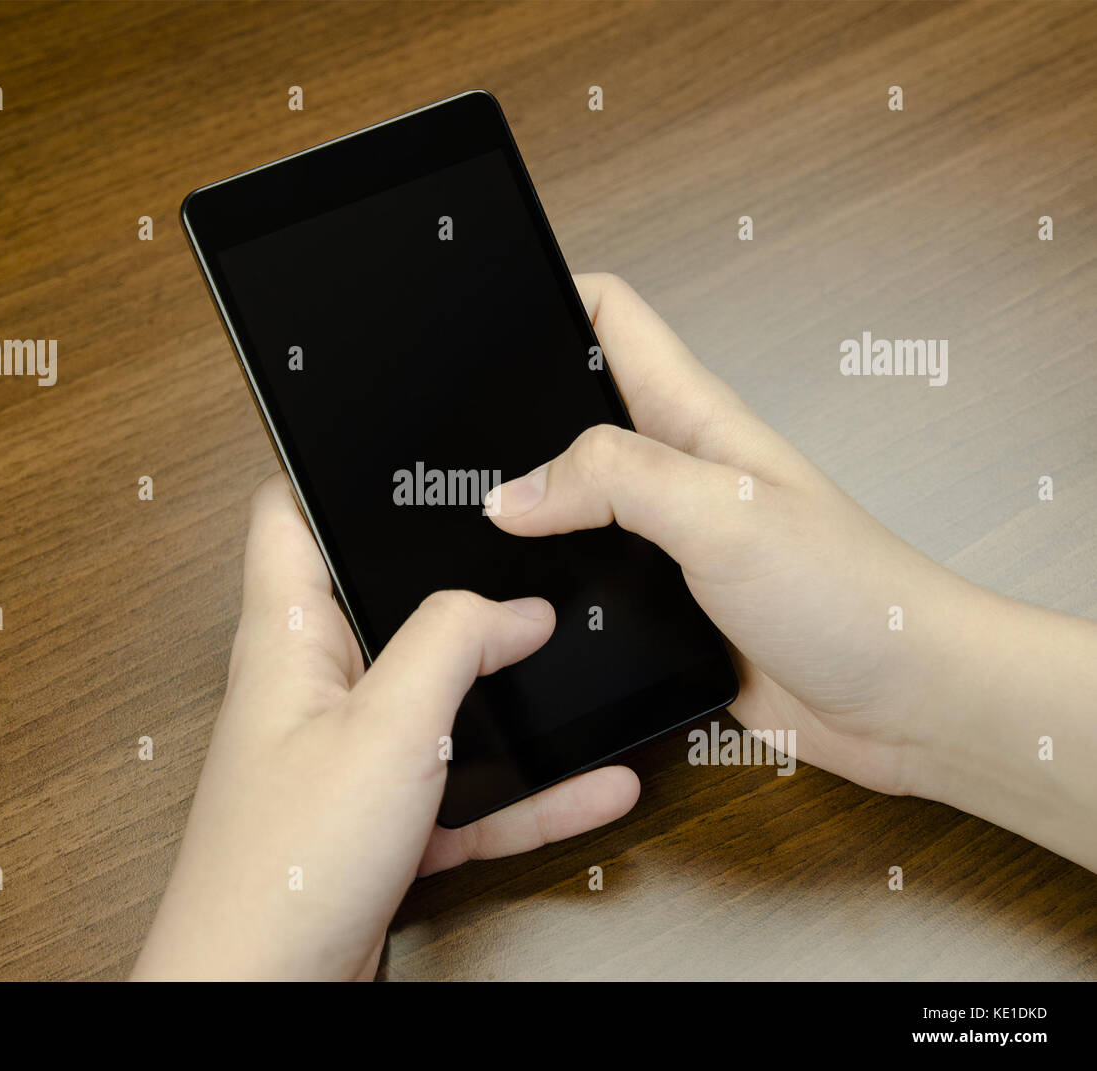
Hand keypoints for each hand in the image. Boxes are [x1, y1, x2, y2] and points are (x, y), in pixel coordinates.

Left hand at [131, 474, 639, 979]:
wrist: (265, 995)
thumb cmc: (280, 871)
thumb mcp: (385, 727)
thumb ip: (449, 644)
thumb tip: (513, 606)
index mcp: (290, 637)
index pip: (288, 513)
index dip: (325, 465)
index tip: (382, 432)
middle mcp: (317, 686)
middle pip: (387, 600)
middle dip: (455, 576)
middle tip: (519, 542)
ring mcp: (352, 754)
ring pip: (442, 700)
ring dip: (506, 690)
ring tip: (575, 662)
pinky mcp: (383, 816)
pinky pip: (468, 785)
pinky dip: (527, 785)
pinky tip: (592, 782)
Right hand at [487, 273, 1096, 870]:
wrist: (904, 700)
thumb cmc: (852, 594)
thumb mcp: (724, 511)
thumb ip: (613, 482)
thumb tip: (513, 492)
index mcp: (694, 416)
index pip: (612, 316)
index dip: (550, 292)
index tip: (486, 304)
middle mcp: (675, 468)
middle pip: (574, 407)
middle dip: (512, 408)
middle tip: (455, 429)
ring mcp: (667, 537)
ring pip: (570, 496)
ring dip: (524, 504)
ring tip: (467, 514)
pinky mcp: (662, 602)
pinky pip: (585, 573)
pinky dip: (547, 576)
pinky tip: (520, 594)